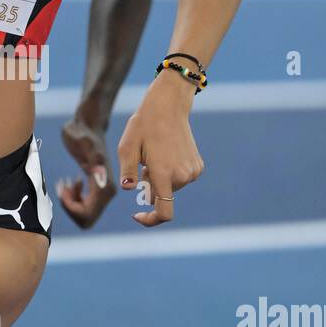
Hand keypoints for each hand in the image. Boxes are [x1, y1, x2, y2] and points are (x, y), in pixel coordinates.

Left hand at [56, 116, 116, 228]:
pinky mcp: (96, 189)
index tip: (63, 188)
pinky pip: (84, 207)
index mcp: (105, 186)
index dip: (70, 207)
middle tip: (62, 188)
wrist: (87, 124)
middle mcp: (107, 192)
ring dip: (70, 203)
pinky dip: (72, 200)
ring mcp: (102, 191)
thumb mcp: (84, 141)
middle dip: (70, 207)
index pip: (86, 214)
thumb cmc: (82, 131)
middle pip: (86, 220)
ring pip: (84, 215)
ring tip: (64, 184)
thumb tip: (100, 177)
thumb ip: (94, 158)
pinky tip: (70, 183)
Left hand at [117, 73, 203, 226]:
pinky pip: (180, 179)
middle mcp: (182, 176)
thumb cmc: (143, 125)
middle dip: (149, 188)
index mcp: (164, 174)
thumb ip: (127, 173)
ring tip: (155, 155)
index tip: (138, 215)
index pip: (163, 213)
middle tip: (143, 164)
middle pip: (162, 197)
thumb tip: (129, 189)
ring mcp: (193, 172)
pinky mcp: (198, 167)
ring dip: (160, 179)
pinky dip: (171, 173)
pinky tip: (167, 152)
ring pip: (171, 188)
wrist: (168, 106)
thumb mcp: (127, 148)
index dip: (151, 220)